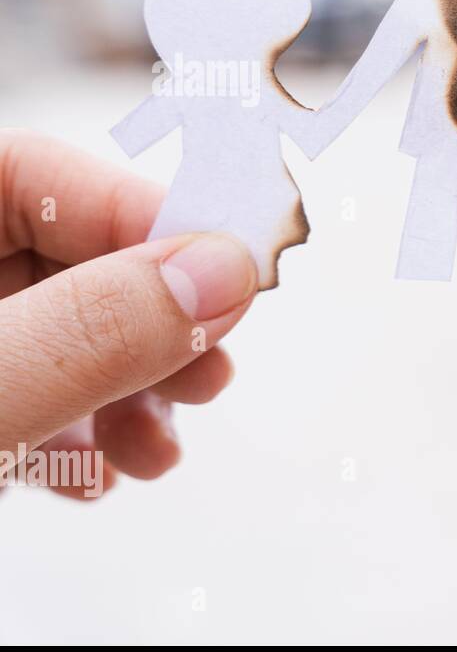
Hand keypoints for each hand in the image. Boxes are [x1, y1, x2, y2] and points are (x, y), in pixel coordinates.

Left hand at [0, 130, 257, 497]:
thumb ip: (91, 330)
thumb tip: (224, 269)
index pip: (37, 173)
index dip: (142, 219)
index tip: (229, 282)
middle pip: (66, 258)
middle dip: (151, 326)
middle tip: (207, 377)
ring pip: (61, 335)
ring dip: (131, 395)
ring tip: (154, 452)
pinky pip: (32, 396)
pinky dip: (79, 438)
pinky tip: (97, 477)